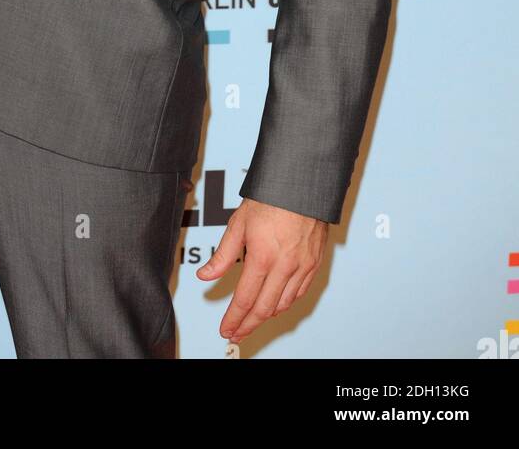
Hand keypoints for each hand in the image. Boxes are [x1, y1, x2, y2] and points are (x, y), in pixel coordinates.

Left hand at [196, 197, 327, 343]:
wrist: (301, 185)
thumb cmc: (270, 199)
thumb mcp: (239, 224)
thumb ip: (223, 255)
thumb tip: (205, 275)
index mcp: (262, 257)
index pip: (245, 299)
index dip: (234, 319)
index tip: (226, 329)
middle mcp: (284, 266)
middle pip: (264, 309)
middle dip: (248, 325)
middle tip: (236, 334)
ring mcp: (302, 267)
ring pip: (283, 304)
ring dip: (266, 317)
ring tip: (252, 321)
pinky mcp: (313, 264)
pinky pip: (299, 293)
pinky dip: (285, 304)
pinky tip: (275, 305)